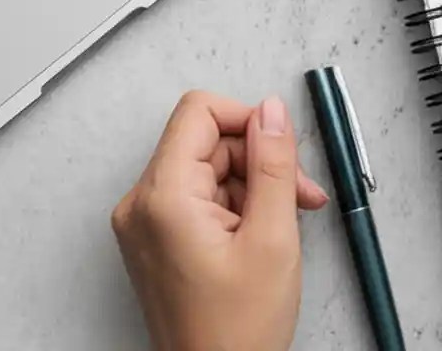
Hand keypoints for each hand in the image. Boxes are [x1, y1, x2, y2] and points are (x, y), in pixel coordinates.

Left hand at [111, 92, 328, 350]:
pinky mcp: (158, 238)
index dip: (249, 120)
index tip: (282, 149)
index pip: (199, 112)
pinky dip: (238, 204)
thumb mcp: (273, 236)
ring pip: (208, 168)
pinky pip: (200, 196)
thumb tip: (273, 112)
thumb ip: (274, 164)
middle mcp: (142, 205)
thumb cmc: (238, 330)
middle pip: (207, 141)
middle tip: (300, 195)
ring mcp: (146, 223)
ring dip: (254, 184)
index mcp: (163, 198)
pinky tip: (263, 233)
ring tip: (286, 223)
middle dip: (260, 160)